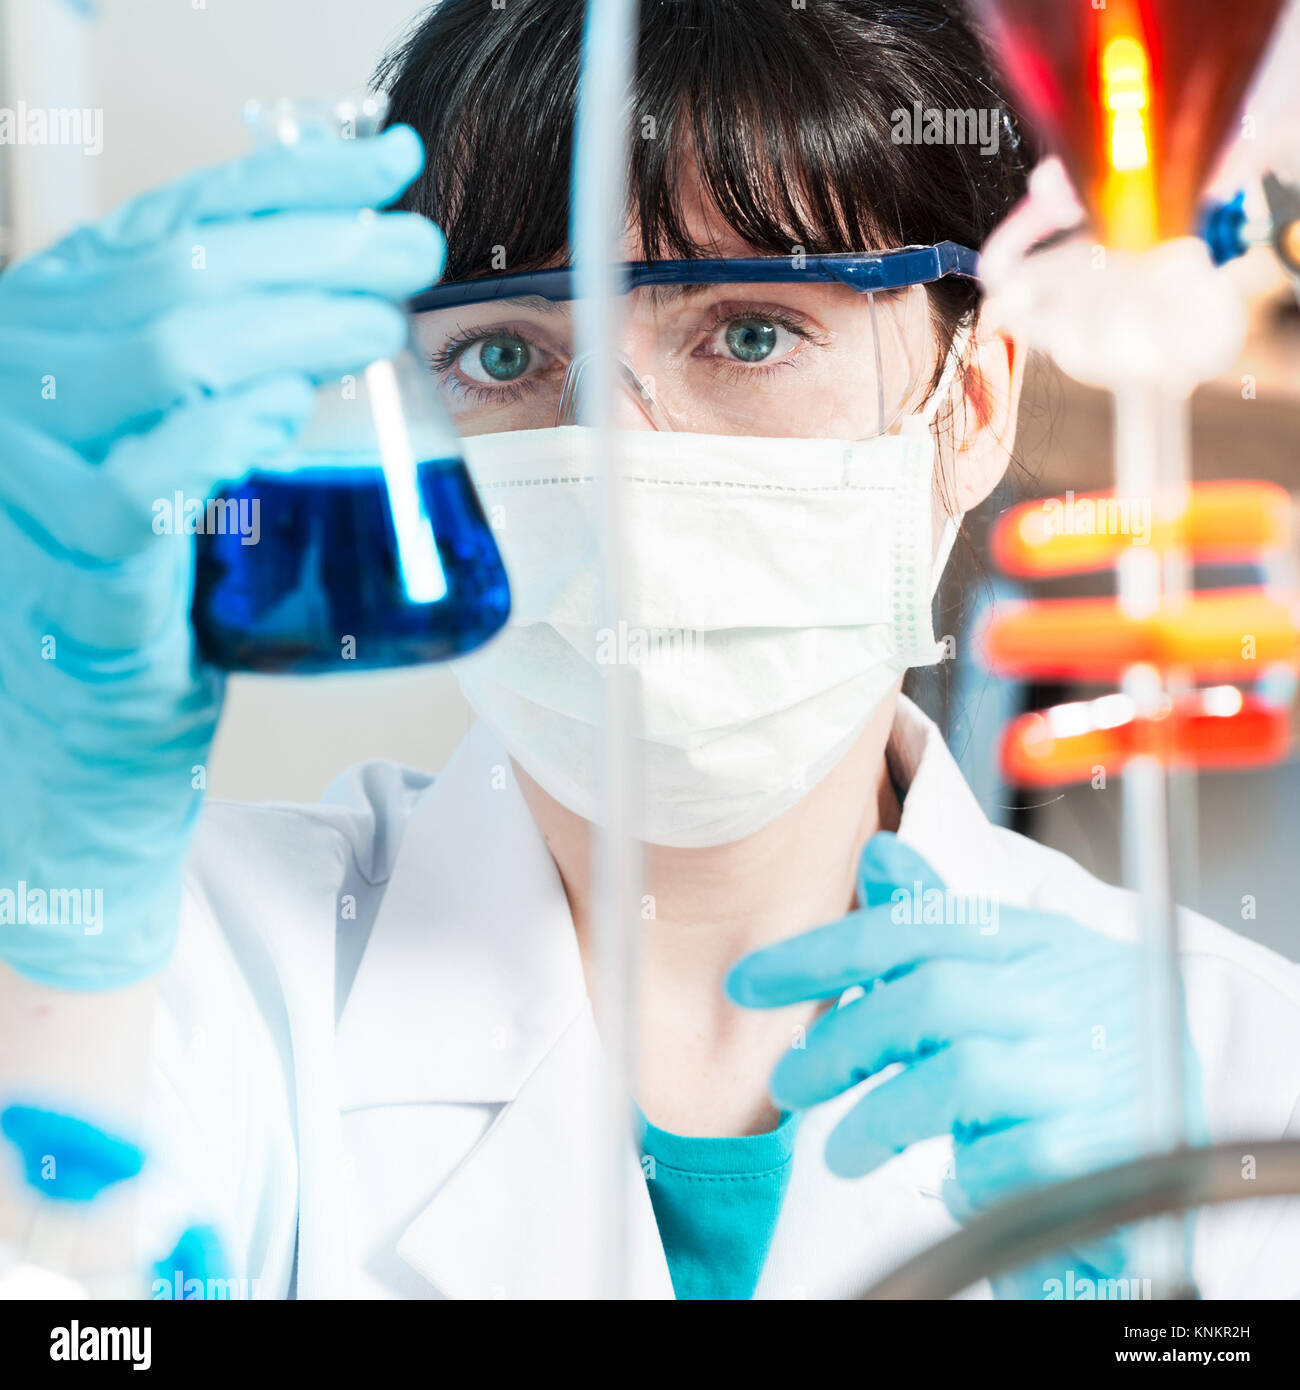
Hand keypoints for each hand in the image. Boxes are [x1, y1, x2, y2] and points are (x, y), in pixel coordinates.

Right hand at [0, 125, 442, 987]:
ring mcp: (40, 476)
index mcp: (58, 331)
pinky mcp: (80, 570)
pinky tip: (281, 414)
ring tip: (378, 322)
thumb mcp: (184, 436)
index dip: (288, 182)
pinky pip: (148, 483)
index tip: (386, 162)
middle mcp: (30, 381)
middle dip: (317, 248)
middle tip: (410, 251)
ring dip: (293, 325)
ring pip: (168, 352)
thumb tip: (356, 279)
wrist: (80, 716)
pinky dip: (220, 434)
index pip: (173, 218)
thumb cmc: (153, 571)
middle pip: (184, 274)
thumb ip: (236, 359)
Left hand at [726, 832, 1205, 1297]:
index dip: (819, 952)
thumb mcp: (1011, 963)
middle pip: (926, 999)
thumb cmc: (1068, 1033)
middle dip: (840, 1042)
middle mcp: (1058, 992)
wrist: (1180, 1112)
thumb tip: (876, 856)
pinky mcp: (1098, 1146)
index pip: (911, 927)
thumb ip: (938, 919)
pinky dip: (964, 1177)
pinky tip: (954, 1181)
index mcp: (1028, 940)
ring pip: (956, 1078)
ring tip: (844, 1152)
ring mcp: (1081, 1066)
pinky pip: (1006, 1161)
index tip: (745, 982)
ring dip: (880, 1118)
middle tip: (788, 1083)